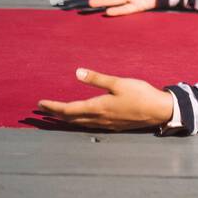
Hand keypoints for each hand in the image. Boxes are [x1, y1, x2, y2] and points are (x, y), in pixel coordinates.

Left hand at [38, 68, 174, 130]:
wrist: (158, 110)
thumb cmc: (140, 94)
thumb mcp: (118, 82)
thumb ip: (97, 78)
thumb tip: (77, 72)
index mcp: (98, 107)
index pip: (68, 109)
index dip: (52, 107)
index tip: (39, 104)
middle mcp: (98, 118)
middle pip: (71, 118)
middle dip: (55, 114)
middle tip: (42, 110)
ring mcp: (106, 124)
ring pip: (79, 123)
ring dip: (65, 119)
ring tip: (56, 115)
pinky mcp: (113, 126)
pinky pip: (89, 125)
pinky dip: (78, 121)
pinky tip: (80, 119)